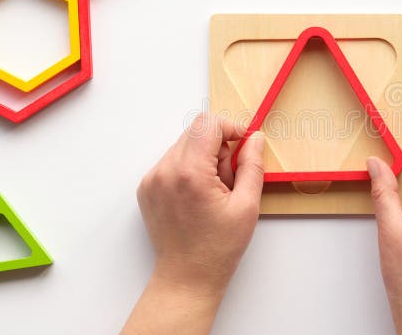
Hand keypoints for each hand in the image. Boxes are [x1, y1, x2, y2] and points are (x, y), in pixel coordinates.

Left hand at [122, 113, 264, 334]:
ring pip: (184, 145)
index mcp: (190, 173)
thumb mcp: (247, 206)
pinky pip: (172, 161)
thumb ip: (252, 165)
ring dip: (204, 157)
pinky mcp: (147, 188)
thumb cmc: (218, 247)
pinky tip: (198, 196)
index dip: (231, 128)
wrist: (186, 277)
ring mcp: (152, 179)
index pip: (208, 124)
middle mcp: (165, 171)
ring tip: (214, 190)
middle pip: (196, 132)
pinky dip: (189, 169)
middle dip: (219, 146)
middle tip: (230, 178)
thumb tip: (255, 138)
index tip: (244, 145)